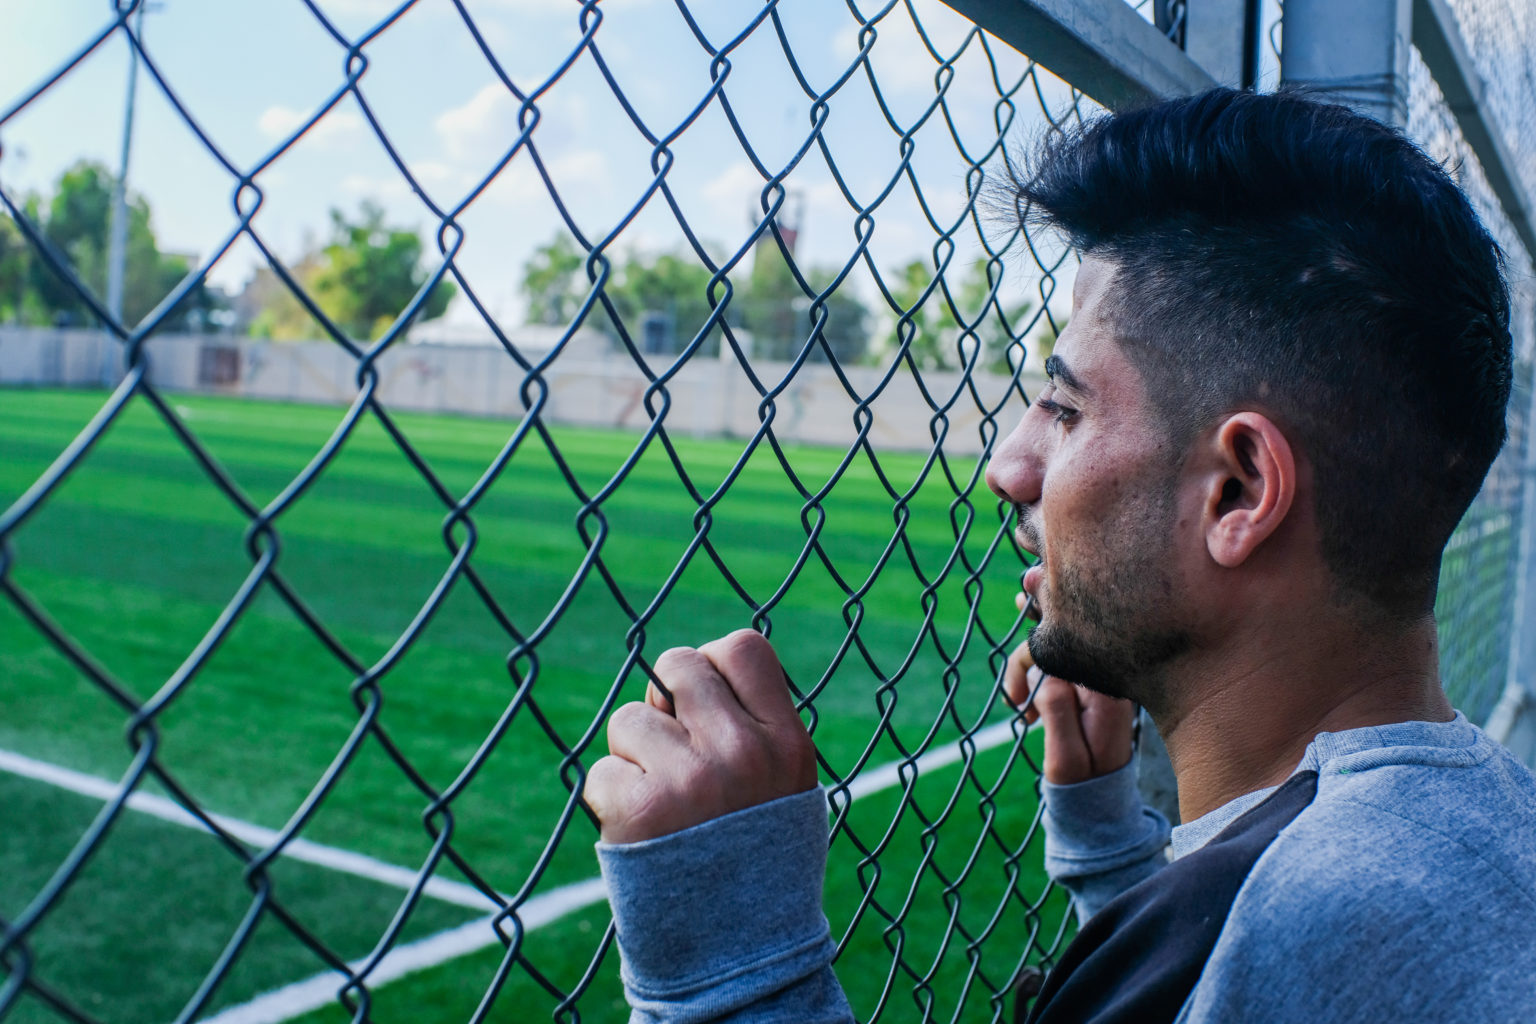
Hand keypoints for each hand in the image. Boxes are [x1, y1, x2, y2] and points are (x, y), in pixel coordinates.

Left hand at [585, 629, 818, 843]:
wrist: (739, 954)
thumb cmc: (757, 862)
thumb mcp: (787, 788)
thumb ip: (755, 727)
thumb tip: (691, 671)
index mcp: (787, 743)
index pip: (742, 647)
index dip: (712, 665)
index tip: (703, 702)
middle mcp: (742, 752)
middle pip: (676, 666)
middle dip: (663, 702)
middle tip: (673, 751)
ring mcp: (691, 778)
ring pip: (628, 718)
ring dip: (632, 756)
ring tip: (662, 803)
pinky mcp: (641, 808)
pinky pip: (601, 770)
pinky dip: (610, 801)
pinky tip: (641, 833)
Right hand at [1003, 593, 1134, 784]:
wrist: (1095, 800)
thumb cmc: (1085, 779)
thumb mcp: (1070, 754)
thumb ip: (1059, 711)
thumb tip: (1046, 674)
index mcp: (1109, 687)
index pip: (1079, 637)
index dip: (1051, 611)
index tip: (1028, 593)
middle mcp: (1105, 675)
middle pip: (1071, 629)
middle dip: (1041, 613)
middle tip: (1023, 591)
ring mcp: (1093, 679)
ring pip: (1054, 647)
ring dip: (1024, 664)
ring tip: (1012, 701)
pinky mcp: (1082, 686)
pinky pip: (1053, 663)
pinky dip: (1029, 675)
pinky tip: (1020, 704)